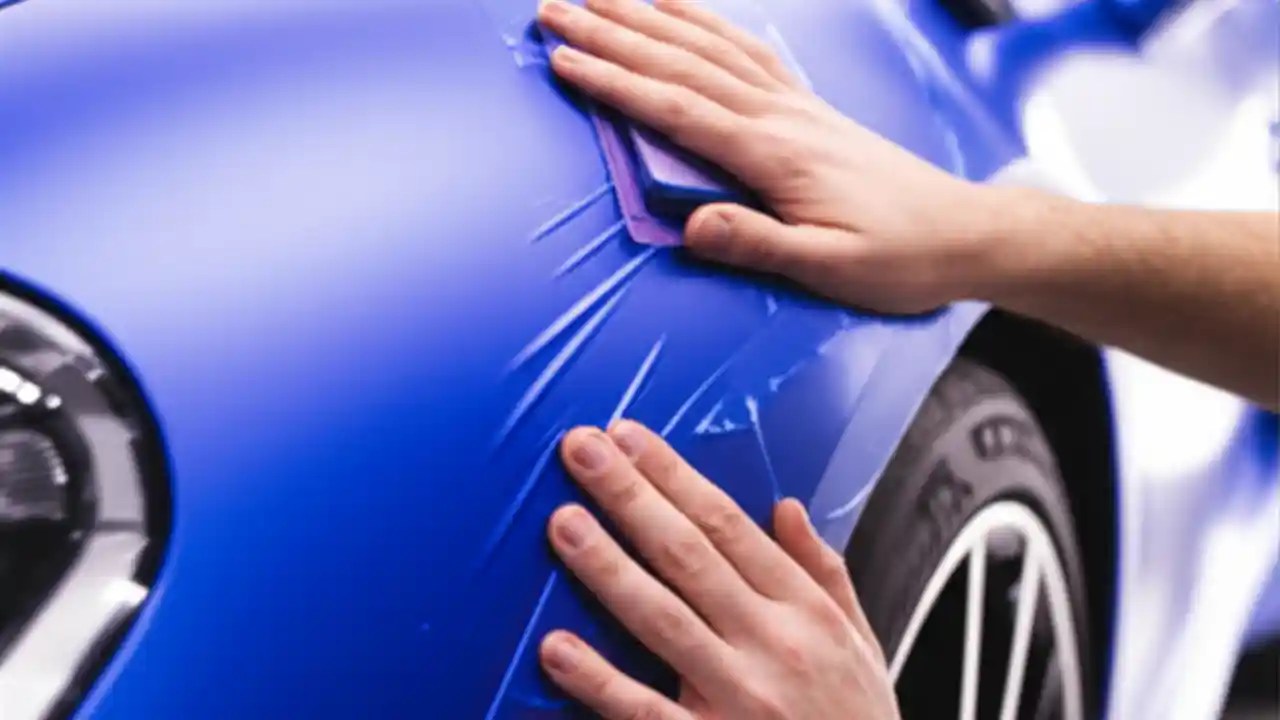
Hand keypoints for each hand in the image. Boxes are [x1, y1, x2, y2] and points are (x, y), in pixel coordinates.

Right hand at [538, 0, 1019, 312]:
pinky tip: (681, 10)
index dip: (615, 83)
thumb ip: (761, 244)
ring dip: (650, 16)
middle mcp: (780, 114)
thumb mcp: (831, 268)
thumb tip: (693, 227)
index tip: (563, 59)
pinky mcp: (806, 105)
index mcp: (774, 153)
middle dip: (613, 33)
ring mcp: (794, 103)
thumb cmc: (898, 257)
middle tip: (554, 10)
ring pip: (709, 45)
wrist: (962, 232)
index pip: (677, 109)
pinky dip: (705, 22)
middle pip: (682, 62)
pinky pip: (745, 49)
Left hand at [541, 420, 899, 719]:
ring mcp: (738, 699)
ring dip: (609, 567)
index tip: (630, 438)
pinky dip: (599, 680)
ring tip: (564, 523)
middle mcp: (772, 645)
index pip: (728, 525)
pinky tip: (557, 647)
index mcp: (804, 610)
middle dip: (632, 497)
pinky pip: (644, 711)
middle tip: (583, 450)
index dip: (674, 477)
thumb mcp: (862, 639)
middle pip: (689, 555)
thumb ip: (825, 572)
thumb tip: (787, 507)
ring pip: (663, 619)